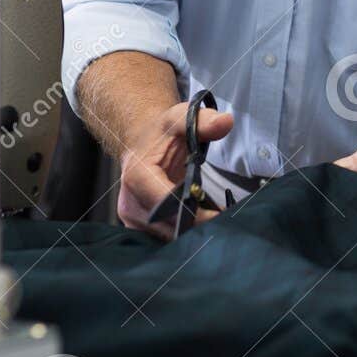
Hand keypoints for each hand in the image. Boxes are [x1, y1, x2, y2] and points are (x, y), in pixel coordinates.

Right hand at [115, 100, 233, 237]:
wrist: (141, 142)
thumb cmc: (160, 132)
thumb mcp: (180, 119)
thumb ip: (203, 121)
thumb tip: (225, 122)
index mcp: (137, 178)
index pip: (166, 205)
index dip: (194, 212)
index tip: (220, 214)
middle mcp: (130, 204)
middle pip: (168, 227)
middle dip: (197, 225)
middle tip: (225, 220)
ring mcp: (133, 220)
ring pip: (167, 238)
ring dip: (192, 232)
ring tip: (215, 221)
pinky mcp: (141, 229)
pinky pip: (165, 238)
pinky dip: (184, 233)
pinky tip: (201, 224)